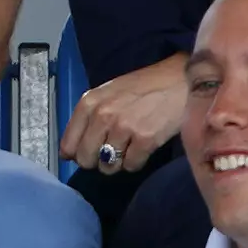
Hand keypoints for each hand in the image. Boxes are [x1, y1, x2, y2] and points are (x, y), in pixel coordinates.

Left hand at [58, 54, 188, 173]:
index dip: (76, 154)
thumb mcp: (108, 93)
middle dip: (96, 161)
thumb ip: (89, 117)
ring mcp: (123, 128)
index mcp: (89, 103)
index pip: (68, 144)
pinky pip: (130, 166)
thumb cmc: (143, 86)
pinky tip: (142, 148)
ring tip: (128, 148)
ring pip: (108, 166)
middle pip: (85, 159)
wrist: (179, 80)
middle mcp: (102, 116)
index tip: (85, 154)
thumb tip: (71, 151)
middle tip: (110, 153)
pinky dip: (135, 162)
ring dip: (117, 163)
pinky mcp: (145, 140)